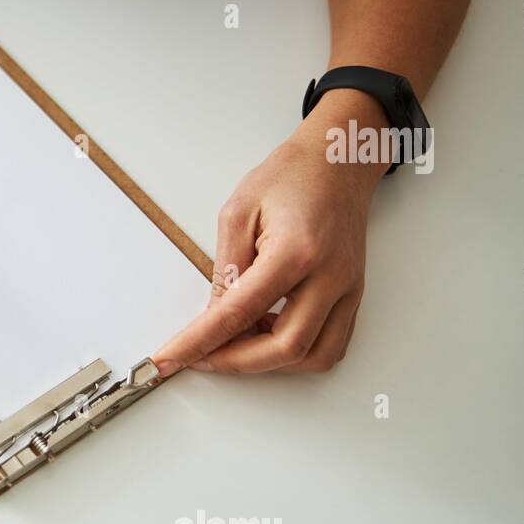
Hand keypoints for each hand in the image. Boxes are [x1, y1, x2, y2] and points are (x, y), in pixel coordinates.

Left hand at [154, 91, 388, 374]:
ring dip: (269, 362)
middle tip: (200, 357)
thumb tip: (213, 316)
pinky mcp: (352, 295)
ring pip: (314, 357)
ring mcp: (347, 289)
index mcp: (295, 251)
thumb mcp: (238, 212)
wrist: (337, 161)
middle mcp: (329, 277)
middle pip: (285, 347)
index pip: (239, 313)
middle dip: (235, 362)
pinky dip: (296, 355)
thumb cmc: (291, 177)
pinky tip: (267, 337)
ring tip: (235, 342)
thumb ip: (225, 269)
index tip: (171, 358)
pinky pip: (330, 346)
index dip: (200, 342)